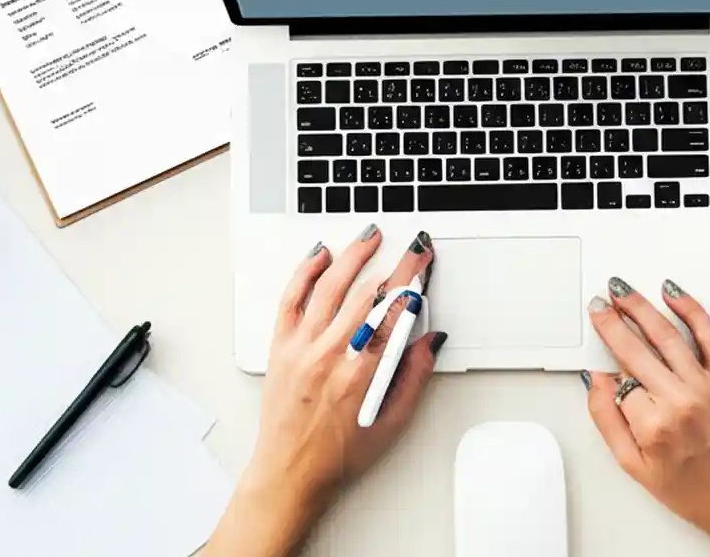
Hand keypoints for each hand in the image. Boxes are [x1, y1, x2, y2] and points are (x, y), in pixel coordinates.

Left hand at [206, 226, 443, 556]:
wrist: (290, 472)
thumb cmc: (340, 454)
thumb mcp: (394, 422)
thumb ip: (414, 376)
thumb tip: (429, 339)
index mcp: (363, 372)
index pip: (396, 310)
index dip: (414, 278)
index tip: (423, 258)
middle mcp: (331, 354)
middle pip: (368, 293)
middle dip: (394, 262)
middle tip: (409, 244)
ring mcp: (302, 347)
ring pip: (329, 287)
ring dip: (353, 256)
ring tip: (369, 237)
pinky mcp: (281, 347)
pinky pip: (291, 299)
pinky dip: (305, 273)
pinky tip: (320, 256)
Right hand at [583, 278, 709, 556]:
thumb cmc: (698, 494)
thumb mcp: (636, 469)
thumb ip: (609, 422)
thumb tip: (596, 384)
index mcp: (653, 426)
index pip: (617, 381)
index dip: (606, 372)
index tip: (598, 362)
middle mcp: (680, 400)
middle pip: (635, 348)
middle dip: (611, 321)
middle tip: (599, 304)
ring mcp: (708, 386)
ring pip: (667, 334)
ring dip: (640, 307)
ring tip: (624, 291)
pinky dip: (691, 309)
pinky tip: (674, 295)